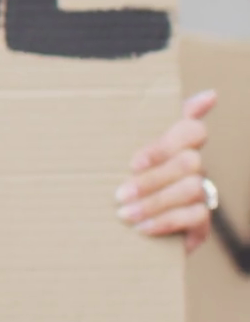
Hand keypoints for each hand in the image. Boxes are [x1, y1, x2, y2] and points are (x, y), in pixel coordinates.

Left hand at [117, 90, 215, 252]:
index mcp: (178, 143)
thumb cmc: (122, 173)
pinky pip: (196, 217)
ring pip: (193, 189)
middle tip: (119, 194)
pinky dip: (168, 222)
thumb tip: (200, 93)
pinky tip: (143, 228)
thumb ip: (142, 118)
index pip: (192, 130)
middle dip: (152, 180)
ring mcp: (202, 192)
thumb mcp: (123, 145)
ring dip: (155, 203)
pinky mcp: (202, 220)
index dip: (164, 146)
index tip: (133, 163)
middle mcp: (195, 165)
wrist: (120, 220)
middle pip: (189, 163)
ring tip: (124, 214)